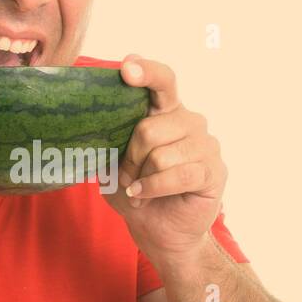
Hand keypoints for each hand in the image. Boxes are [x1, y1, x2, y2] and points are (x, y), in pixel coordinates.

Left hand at [103, 54, 227, 262]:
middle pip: (149, 128)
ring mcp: (206, 145)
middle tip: (127, 178)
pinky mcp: (214, 171)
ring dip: (143, 178)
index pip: (163, 80)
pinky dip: (154, 188)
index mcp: (166, 112)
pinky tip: (145, 196)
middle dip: (130, 160)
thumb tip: (87, 125)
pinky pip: (178, 174)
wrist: (161, 233)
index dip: (146, 71)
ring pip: (162, 154)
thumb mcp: (114, 166)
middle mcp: (190, 121)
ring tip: (139, 191)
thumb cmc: (138, 194)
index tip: (126, 68)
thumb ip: (109, 142)